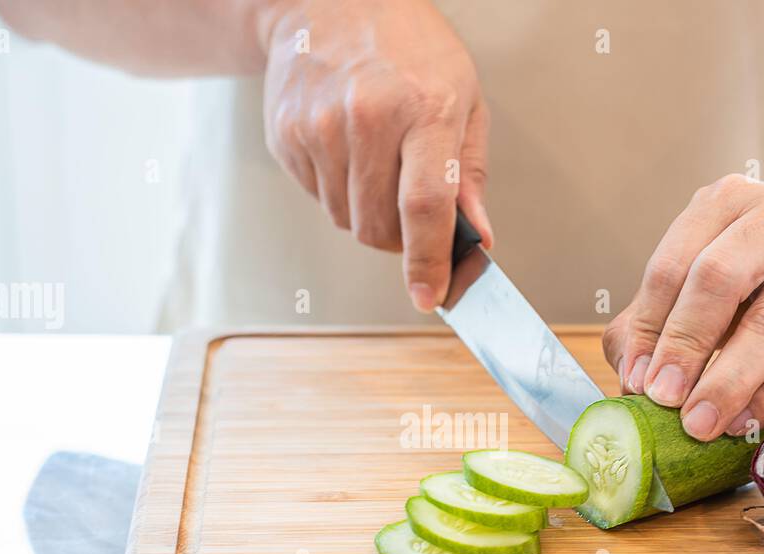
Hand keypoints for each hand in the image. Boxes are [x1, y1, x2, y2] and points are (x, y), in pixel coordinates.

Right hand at [260, 0, 491, 311]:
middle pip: (379, 226)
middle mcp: (367, 117)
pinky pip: (316, 196)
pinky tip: (345, 145)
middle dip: (398, 238)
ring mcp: (319, 126)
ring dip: (365, 210)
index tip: (430, 295)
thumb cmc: (409, 47)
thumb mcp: (462, 96)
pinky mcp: (286, 134)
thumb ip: (468, 174)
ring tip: (375, 158)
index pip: (424, 206)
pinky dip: (336, 187)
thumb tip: (476, 236)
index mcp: (424, 107)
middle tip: (409, 208)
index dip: (427, 261)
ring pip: (345, 219)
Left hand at [602, 174, 763, 439]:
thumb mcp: (701, 279)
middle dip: (685, 347)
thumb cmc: (759, 276)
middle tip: (664, 399)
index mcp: (725, 202)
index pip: (673, 266)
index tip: (636, 380)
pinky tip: (745, 421)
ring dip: (728, 382)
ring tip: (700, 424)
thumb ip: (653, 320)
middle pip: (719, 281)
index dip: (648, 328)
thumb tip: (633, 379)